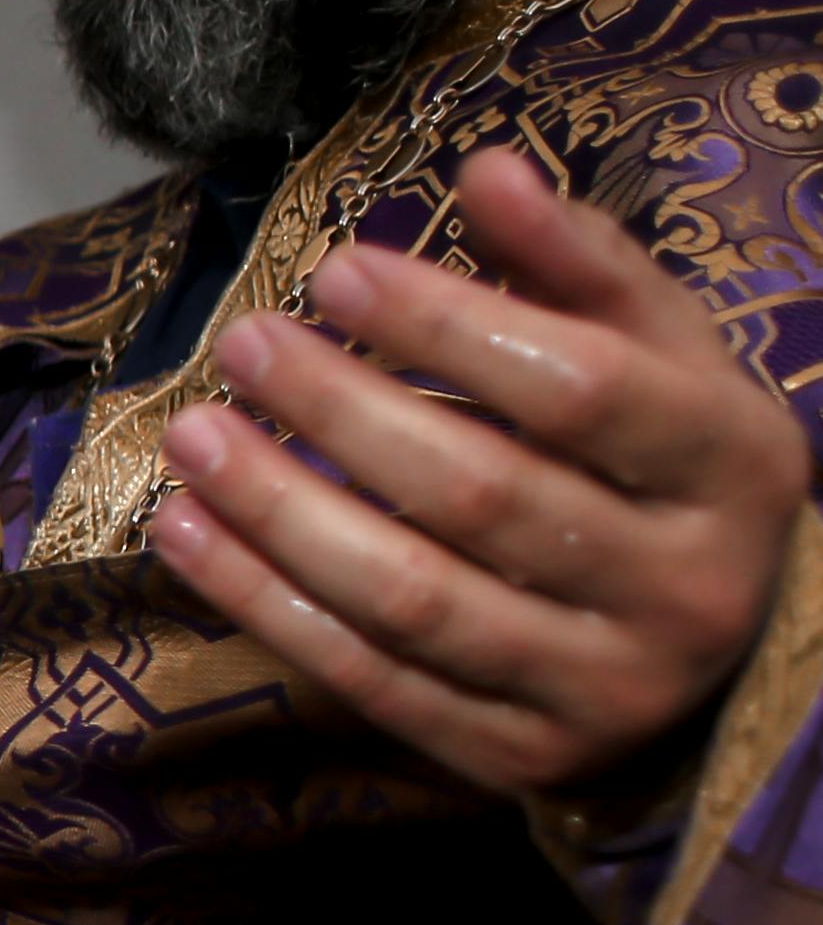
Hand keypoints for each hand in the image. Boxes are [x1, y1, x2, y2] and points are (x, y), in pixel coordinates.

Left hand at [149, 145, 810, 795]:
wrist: (725, 653)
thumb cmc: (667, 469)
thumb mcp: (663, 358)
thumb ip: (581, 265)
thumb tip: (488, 168)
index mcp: (738, 466)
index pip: (584, 390)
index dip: (452, 328)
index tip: (339, 270)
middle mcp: (685, 587)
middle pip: (485, 495)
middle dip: (345, 414)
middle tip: (244, 345)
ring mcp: (601, 687)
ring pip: (414, 599)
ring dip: (283, 513)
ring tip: (194, 435)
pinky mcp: (515, 757)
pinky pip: (368, 678)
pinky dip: (264, 602)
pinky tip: (186, 531)